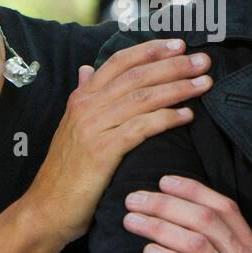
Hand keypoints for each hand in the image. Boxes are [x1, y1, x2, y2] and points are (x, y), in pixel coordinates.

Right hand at [27, 41, 212, 245]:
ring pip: (143, 98)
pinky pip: (142, 127)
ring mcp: (94, 127)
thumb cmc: (66, 172)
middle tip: (203, 60)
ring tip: (204, 84)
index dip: (150, 49)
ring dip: (178, 88)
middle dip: (174, 65)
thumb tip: (87, 68)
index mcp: (82, 97)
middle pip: (137, 76)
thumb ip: (84, 96)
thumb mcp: (72, 127)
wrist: (47, 208)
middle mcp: (87, 106)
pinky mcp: (103, 151)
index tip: (178, 44)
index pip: (120, 62)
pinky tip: (188, 116)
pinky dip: (167, 118)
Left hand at [123, 175, 251, 252]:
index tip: (164, 180)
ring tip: (132, 220)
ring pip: (196, 243)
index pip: (225, 208)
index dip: (193, 190)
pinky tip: (148, 252)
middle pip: (205, 219)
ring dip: (159, 226)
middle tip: (134, 198)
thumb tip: (185, 223)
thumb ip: (228, 252)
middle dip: (166, 204)